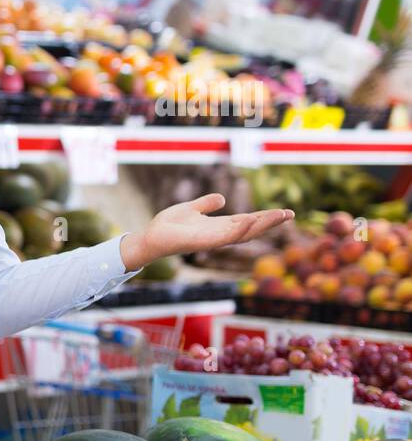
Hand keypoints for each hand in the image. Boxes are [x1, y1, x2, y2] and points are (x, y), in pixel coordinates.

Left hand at [123, 193, 293, 269]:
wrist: (150, 238)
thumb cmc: (168, 226)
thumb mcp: (191, 209)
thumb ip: (206, 204)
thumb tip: (222, 198)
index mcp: (218, 226)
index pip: (247, 221)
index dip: (265, 218)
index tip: (284, 212)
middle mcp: (219, 234)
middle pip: (250, 228)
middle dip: (270, 222)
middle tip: (290, 214)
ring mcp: (212, 240)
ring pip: (243, 234)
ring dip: (261, 225)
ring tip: (279, 216)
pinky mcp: (202, 243)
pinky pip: (224, 237)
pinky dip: (238, 230)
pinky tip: (250, 221)